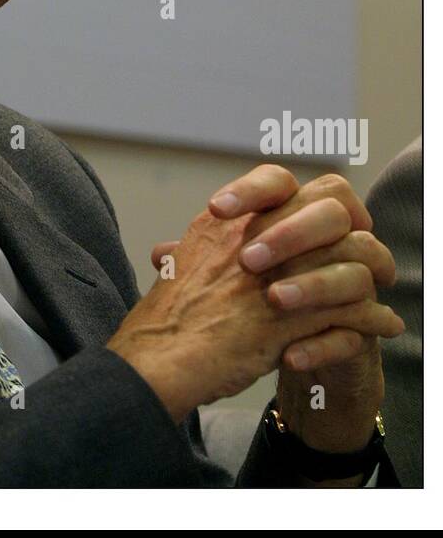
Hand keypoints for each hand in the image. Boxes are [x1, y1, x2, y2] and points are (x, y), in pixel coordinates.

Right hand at [107, 165, 402, 423]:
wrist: (157, 359)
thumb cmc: (166, 318)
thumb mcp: (180, 262)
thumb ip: (208, 244)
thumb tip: (206, 238)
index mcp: (226, 222)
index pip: (278, 179)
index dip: (306, 196)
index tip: (319, 219)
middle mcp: (254, 240)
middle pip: (329, 207)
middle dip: (353, 225)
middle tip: (359, 244)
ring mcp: (275, 278)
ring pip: (349, 255)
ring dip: (371, 272)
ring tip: (380, 286)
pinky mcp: (290, 323)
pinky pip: (351, 311)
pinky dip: (372, 318)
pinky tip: (378, 324)